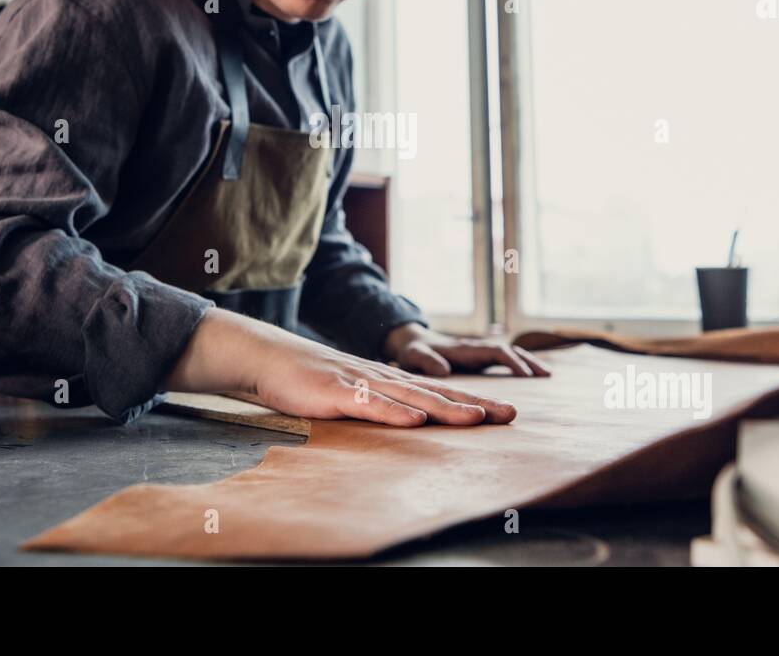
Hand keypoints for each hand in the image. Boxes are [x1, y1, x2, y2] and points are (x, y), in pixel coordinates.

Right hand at [165, 308, 516, 426]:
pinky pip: (369, 405)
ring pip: (410, 399)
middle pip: (435, 395)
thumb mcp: (350, 393)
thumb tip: (407, 422)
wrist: (265, 357)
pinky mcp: (335, 392)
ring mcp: (359, 383)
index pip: (437, 394)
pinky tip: (416, 421)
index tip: (506, 413)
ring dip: (445, 409)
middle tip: (512, 414)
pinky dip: (394, 413)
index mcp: (386, 382)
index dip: (473, 403)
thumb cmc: (306, 379)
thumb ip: (377, 405)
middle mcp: (380, 379)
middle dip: (475, 406)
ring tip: (478, 419)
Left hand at [382, 323, 550, 377]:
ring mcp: (479, 352)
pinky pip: (503, 359)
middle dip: (528, 361)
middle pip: (508, 350)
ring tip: (547, 375)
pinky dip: (519, 364)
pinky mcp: (479, 358)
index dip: (512, 362)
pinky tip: (531, 376)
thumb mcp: (414, 356)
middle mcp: (476, 347)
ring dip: (528, 361)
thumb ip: (426, 361)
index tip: (527, 376)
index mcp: (464, 348)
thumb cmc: (413, 351)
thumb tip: (444, 371)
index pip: (495, 351)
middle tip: (547, 376)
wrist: (412, 341)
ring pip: (509, 353)